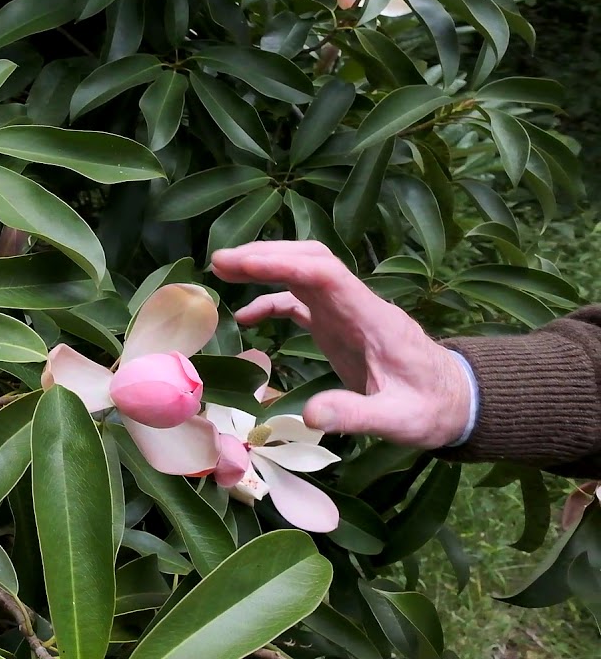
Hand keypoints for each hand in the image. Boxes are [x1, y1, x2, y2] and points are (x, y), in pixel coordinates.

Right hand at [211, 241, 470, 449]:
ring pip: (304, 273)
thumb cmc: (431, 409)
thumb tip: (309, 415)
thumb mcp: (399, 421)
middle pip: (311, 260)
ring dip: (266, 266)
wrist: (456, 402)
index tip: (242, 263)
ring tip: (222, 270)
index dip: (283, 264)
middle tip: (220, 261)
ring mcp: (347, 313)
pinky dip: (271, 300)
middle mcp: (356, 306)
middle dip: (266, 254)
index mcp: (371, 318)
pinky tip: (245, 316)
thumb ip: (356, 415)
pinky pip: (301, 301)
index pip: (324, 275)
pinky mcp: (339, 326)